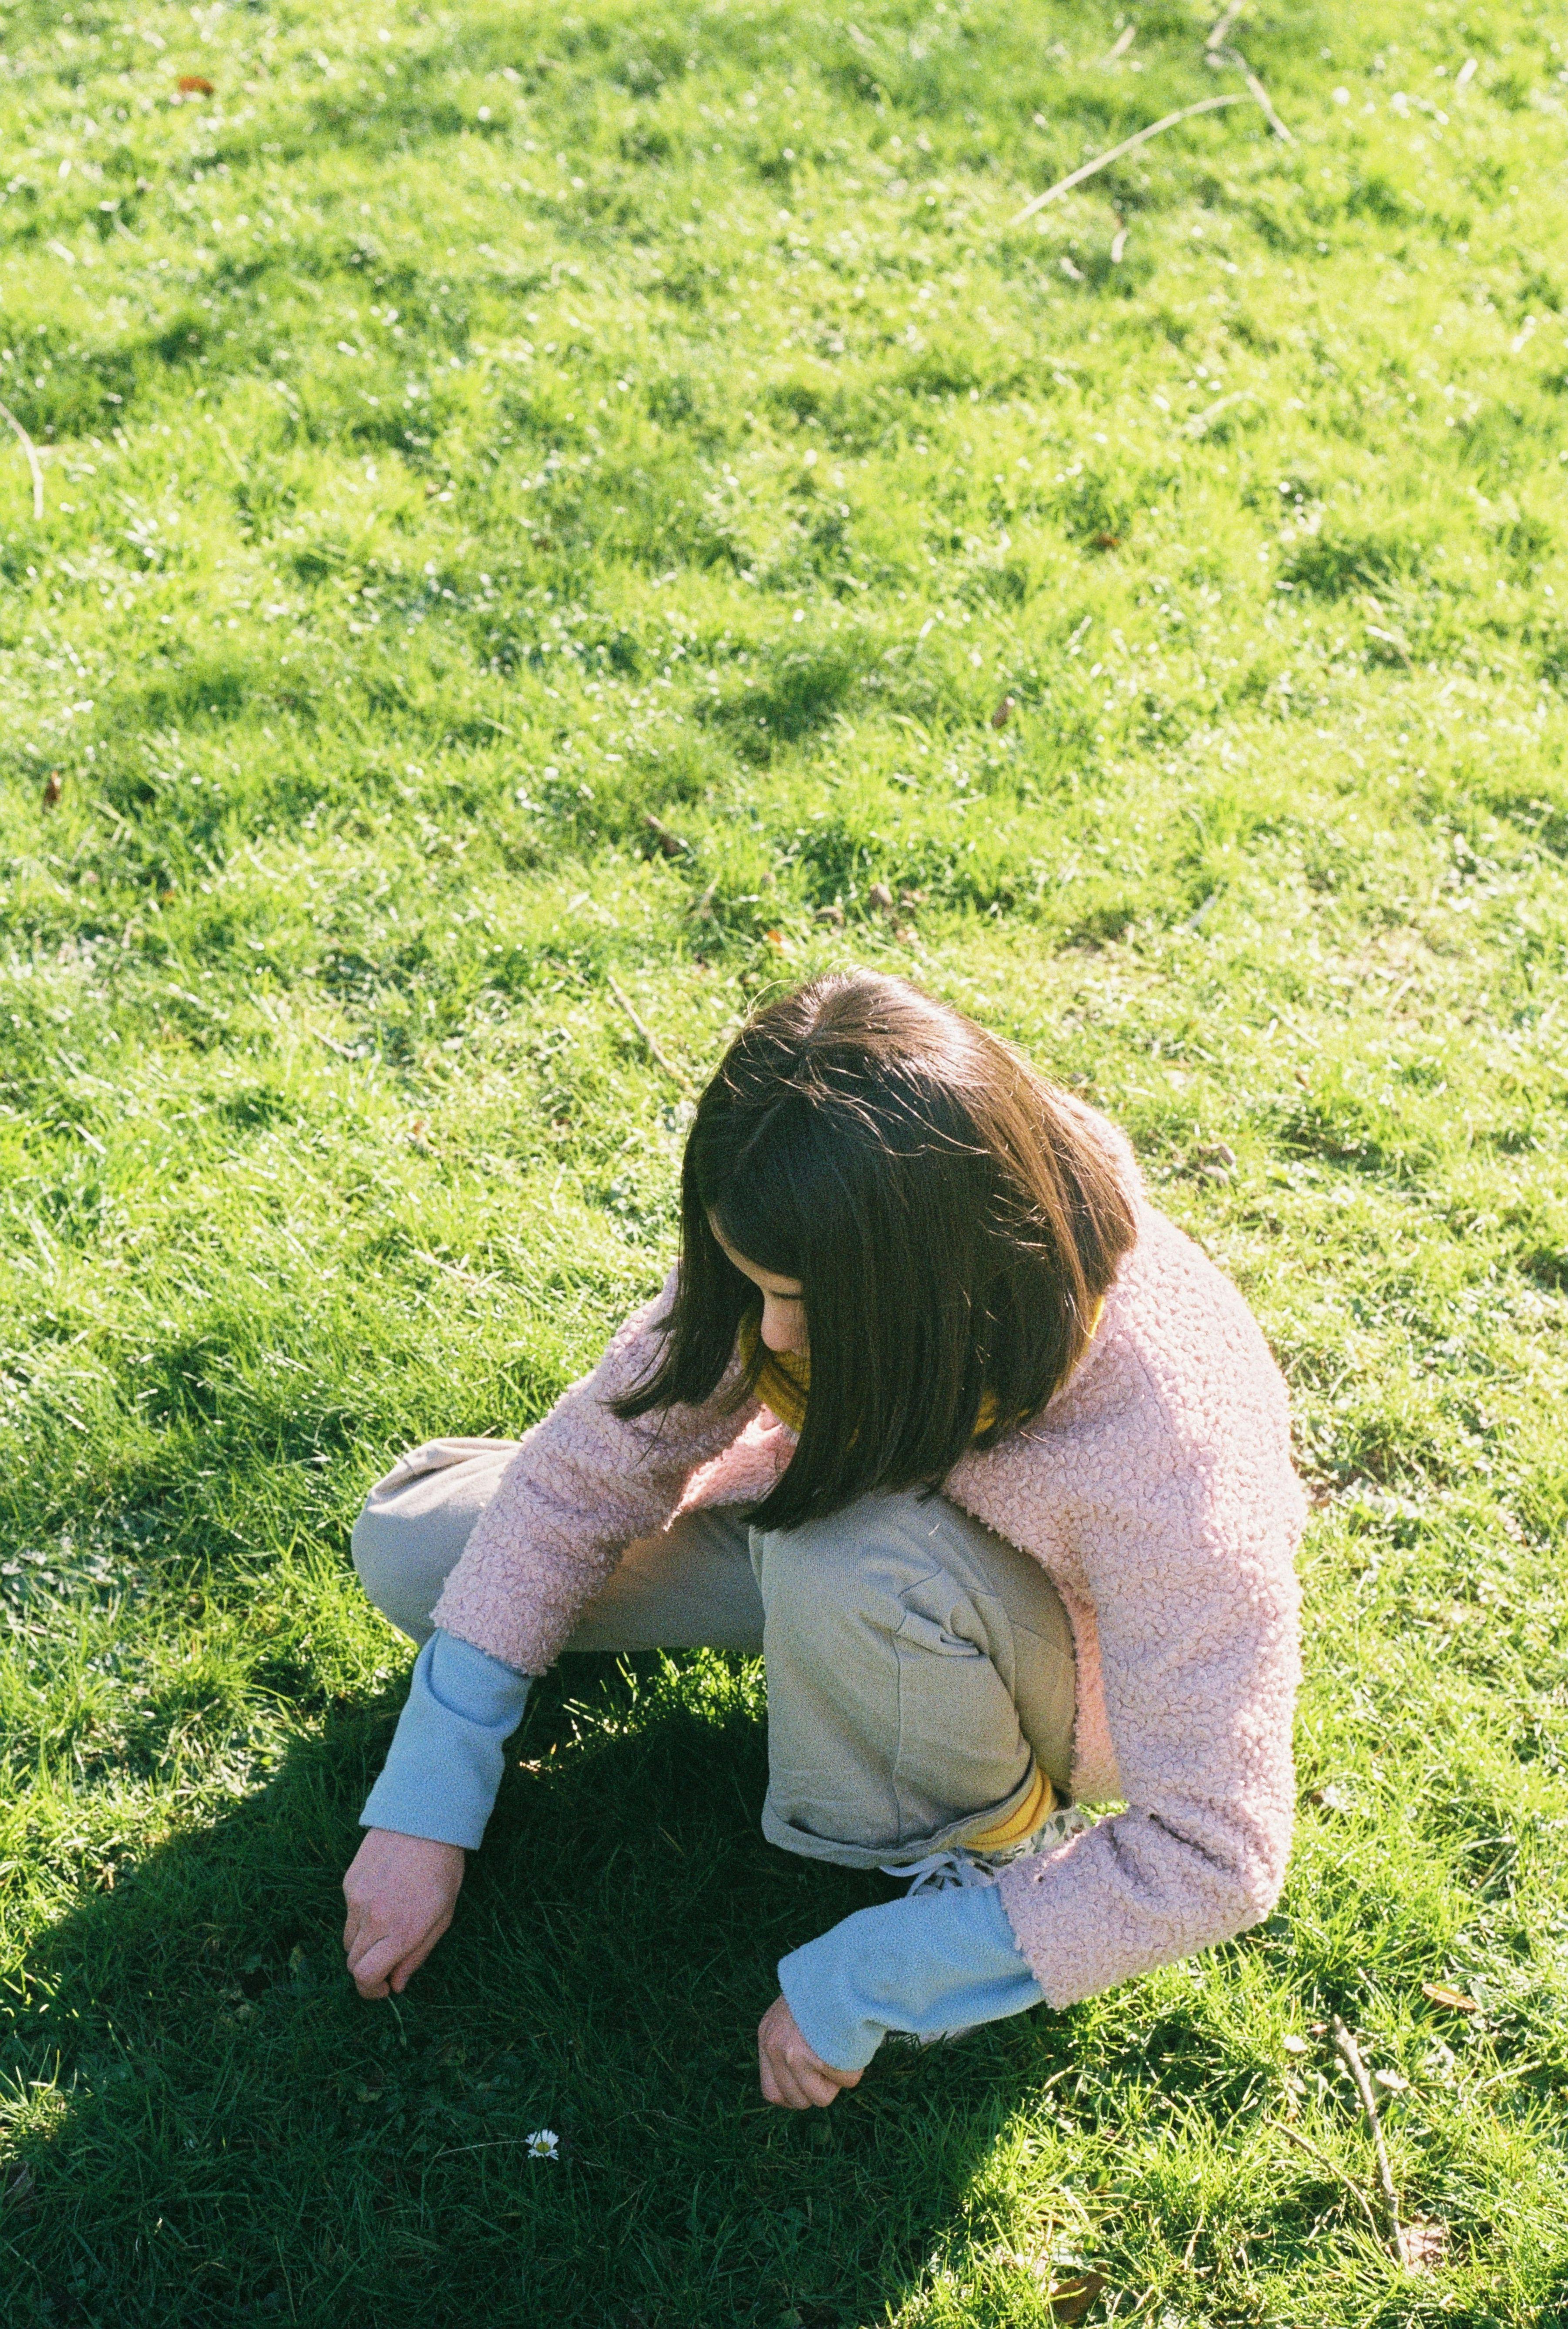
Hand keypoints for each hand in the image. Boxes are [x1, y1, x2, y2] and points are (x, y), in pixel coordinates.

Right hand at [342, 1828, 464, 1999]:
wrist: (424, 1819)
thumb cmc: (443, 1869)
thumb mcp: (443, 1916)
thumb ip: (417, 1955)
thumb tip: (396, 1984)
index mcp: (401, 1931)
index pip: (365, 1977)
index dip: (371, 1990)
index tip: (384, 1987)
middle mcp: (373, 1918)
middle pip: (352, 1963)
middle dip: (368, 1970)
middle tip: (388, 1962)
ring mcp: (356, 1899)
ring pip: (348, 1940)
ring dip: (364, 1944)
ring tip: (389, 1924)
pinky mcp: (348, 1882)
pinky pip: (348, 1913)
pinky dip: (361, 1917)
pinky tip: (383, 1896)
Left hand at [757, 1993, 862, 2109]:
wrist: (844, 1964)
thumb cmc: (827, 1988)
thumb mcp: (794, 2013)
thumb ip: (791, 2043)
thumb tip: (803, 2087)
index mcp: (767, 2036)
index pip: (772, 2093)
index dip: (796, 2096)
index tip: (814, 2086)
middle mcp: (775, 2046)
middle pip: (798, 2101)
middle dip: (820, 2088)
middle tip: (832, 2059)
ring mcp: (794, 2053)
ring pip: (820, 2098)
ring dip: (837, 2079)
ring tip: (841, 2047)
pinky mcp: (817, 2056)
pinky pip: (846, 2082)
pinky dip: (855, 2065)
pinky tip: (851, 2040)